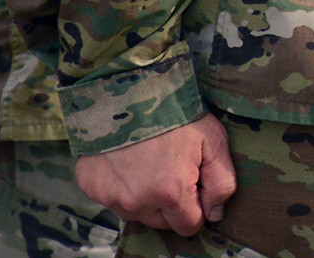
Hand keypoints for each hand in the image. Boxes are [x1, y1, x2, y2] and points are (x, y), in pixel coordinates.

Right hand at [75, 113, 233, 234]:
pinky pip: (114, 199)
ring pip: (138, 213)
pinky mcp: (91, 188)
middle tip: (174, 167)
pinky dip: (124, 186)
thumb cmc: (177, 113)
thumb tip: (216, 214)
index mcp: (170, 193)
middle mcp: (137, 202)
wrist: (129, 89)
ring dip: (147, 196)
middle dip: (172, 202)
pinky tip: (130, 160)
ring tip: (152, 161)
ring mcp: (111, 197)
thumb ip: (221, 181)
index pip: (188, 225)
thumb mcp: (213, 140)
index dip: (197, 206)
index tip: (195, 182)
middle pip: (162, 222)